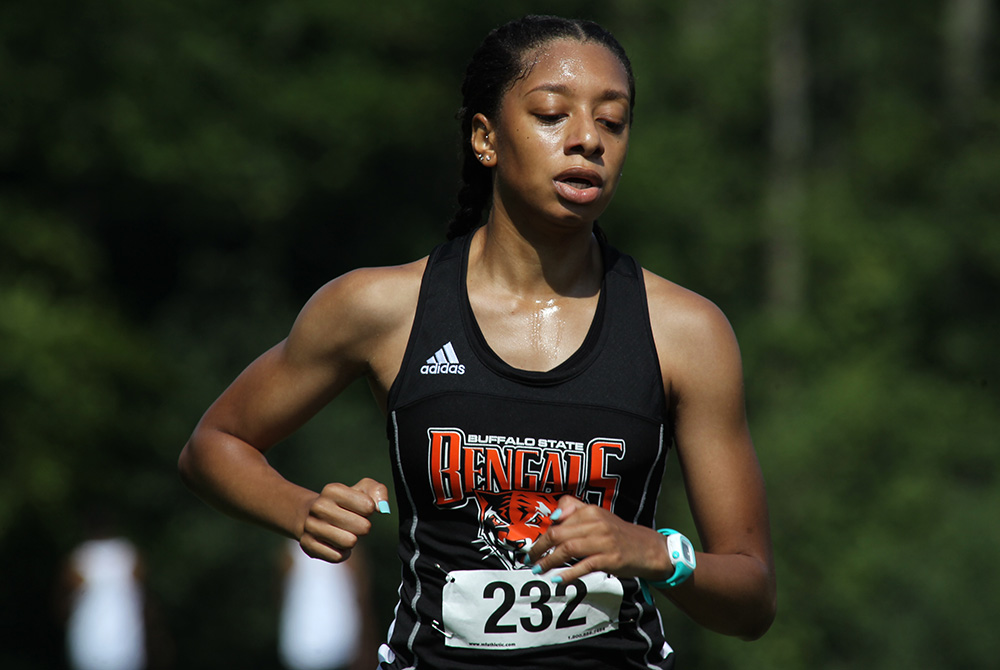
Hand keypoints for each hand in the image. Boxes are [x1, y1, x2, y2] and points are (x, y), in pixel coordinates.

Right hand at [299, 477, 388, 562]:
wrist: (308, 515)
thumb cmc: (343, 503)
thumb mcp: (361, 490)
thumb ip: (377, 491)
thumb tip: (383, 509)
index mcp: (333, 490)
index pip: (368, 506)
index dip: (369, 510)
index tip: (360, 509)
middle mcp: (319, 507)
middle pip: (362, 527)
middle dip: (363, 527)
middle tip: (354, 523)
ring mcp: (311, 526)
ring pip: (350, 542)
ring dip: (352, 540)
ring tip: (344, 532)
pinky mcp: (308, 545)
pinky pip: (338, 556)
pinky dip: (342, 552)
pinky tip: (336, 543)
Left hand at [525, 496, 670, 583]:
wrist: (649, 548)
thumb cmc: (619, 534)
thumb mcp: (600, 516)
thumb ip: (577, 512)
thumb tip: (553, 517)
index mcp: (591, 511)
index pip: (559, 518)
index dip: (543, 532)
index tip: (532, 544)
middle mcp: (596, 524)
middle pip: (559, 533)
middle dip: (540, 548)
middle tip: (529, 559)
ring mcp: (603, 541)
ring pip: (567, 549)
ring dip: (549, 561)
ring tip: (538, 569)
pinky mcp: (609, 559)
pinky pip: (583, 566)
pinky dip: (568, 573)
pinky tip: (558, 579)